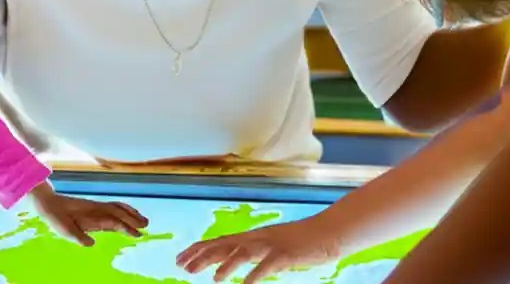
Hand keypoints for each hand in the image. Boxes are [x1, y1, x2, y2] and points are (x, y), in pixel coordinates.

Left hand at [32, 186, 148, 245]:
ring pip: (118, 208)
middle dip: (134, 218)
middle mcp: (97, 209)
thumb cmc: (56, 217)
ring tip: (143, 220)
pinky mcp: (95, 208)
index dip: (126, 226)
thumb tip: (91, 244)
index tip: (137, 233)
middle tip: (147, 225)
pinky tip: (127, 215)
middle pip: (120, 212)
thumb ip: (77, 237)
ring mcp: (97, 207)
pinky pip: (113, 207)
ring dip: (131, 213)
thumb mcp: (64, 230)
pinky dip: (124, 210)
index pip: (114, 220)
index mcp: (92, 214)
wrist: (50, 203)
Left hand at [176, 218, 341, 283]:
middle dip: (202, 256)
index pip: (220, 242)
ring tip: (214, 279)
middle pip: (225, 245)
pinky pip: (268, 265)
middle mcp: (258, 238)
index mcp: (253, 237)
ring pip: (244, 252)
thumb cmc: (301, 242)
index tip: (179, 258)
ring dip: (227, 265)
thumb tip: (236, 258)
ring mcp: (272, 244)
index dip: (198, 250)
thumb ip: (254, 251)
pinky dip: (256, 275)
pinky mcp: (287, 254)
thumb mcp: (272, 246)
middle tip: (181, 266)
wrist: (330, 232)